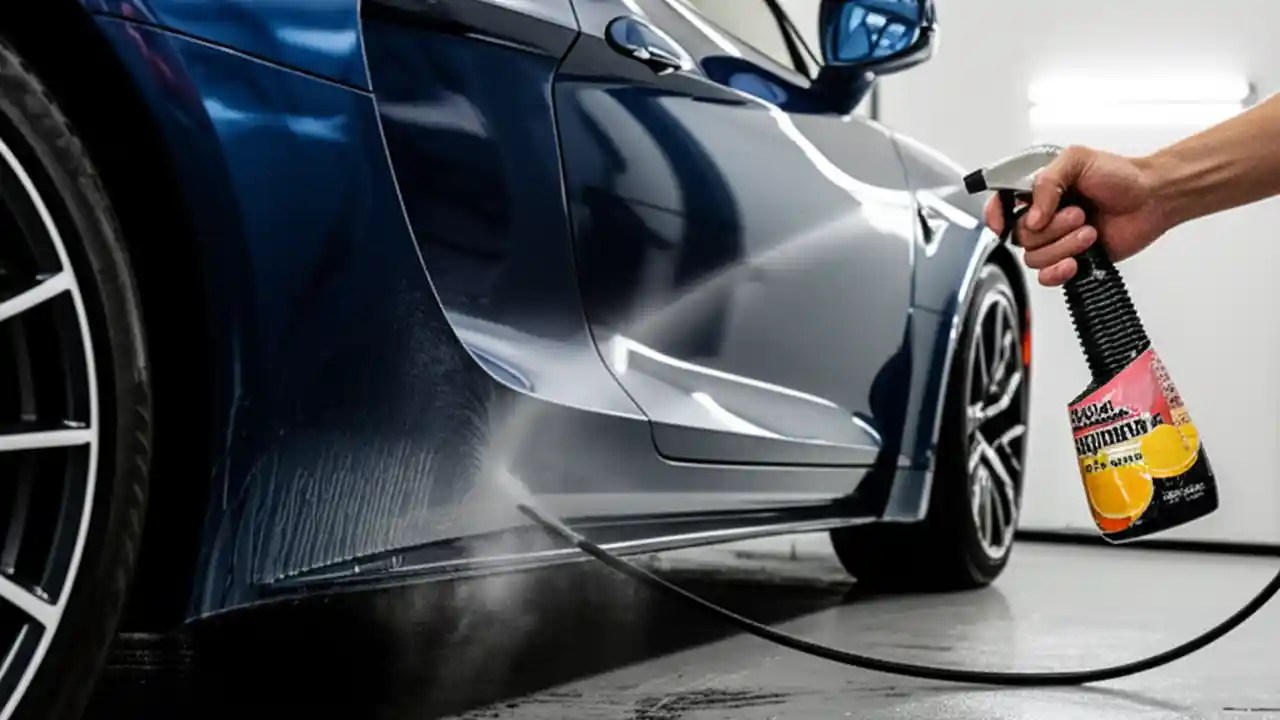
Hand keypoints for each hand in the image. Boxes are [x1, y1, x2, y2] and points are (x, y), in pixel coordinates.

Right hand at [983, 146, 1169, 285]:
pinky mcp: (1070, 260)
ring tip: (1088, 231)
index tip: (1001, 222)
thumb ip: (1046, 182)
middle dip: (1051, 228)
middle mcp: (1043, 215)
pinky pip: (1046, 277)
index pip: (1001, 204)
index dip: (995, 215)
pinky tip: (1076, 260)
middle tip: (1078, 214)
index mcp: (1038, 189)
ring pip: (1034, 257)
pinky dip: (1058, 271)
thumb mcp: (1077, 160)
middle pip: (1019, 235)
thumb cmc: (1121, 176)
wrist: (1152, 199)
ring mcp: (1056, 239)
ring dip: (1063, 246)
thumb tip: (1032, 215)